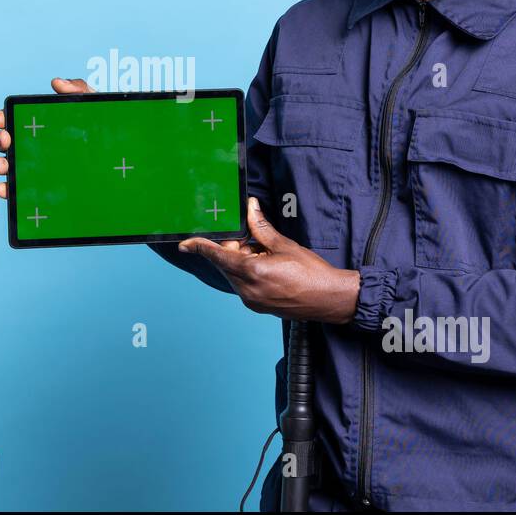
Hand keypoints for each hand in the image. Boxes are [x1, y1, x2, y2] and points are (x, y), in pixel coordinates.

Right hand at [0, 77, 93, 198]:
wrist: (122, 165)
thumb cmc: (105, 134)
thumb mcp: (96, 109)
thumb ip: (79, 91)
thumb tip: (56, 82)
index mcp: (42, 126)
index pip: (16, 120)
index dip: (4, 117)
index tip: (1, 118)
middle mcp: (34, 147)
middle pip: (7, 143)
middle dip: (0, 139)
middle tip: (6, 139)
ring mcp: (35, 169)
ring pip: (8, 167)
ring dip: (0, 165)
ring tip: (2, 165)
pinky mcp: (41, 190)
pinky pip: (18, 191)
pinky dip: (6, 190)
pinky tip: (4, 188)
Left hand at [178, 198, 361, 323]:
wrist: (330, 300)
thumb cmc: (312, 273)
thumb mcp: (284, 245)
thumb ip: (261, 227)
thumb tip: (250, 208)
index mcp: (252, 272)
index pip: (218, 256)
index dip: (200, 247)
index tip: (185, 244)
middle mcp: (247, 290)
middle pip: (226, 264)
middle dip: (233, 249)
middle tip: (252, 240)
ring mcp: (252, 301)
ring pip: (234, 274)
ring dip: (242, 261)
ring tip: (267, 256)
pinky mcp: (257, 306)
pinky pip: (243, 285)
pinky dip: (248, 272)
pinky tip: (268, 267)